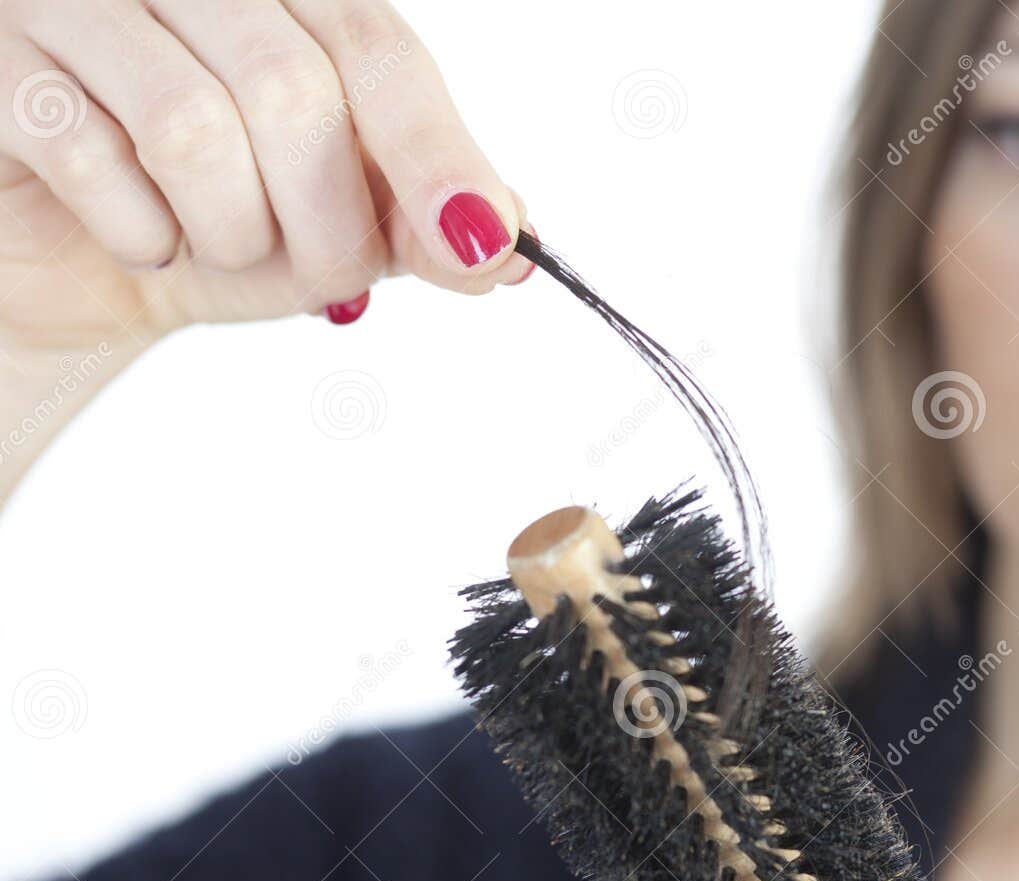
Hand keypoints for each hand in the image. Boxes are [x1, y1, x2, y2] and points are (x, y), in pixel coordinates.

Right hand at [0, 0, 528, 353]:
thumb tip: (508, 243)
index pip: (374, 45)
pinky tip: (140, 239)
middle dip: (328, 221)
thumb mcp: (337, 226)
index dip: (433, 150)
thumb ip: (419, 220)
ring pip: (192, 124)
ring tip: (216, 245)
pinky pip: (87, 154)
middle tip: (324, 276)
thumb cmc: (211, 221)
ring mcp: (70, 2)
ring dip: (230, 231)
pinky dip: (138, 234)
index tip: (482, 240)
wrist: (75, 271)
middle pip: (293, 87)